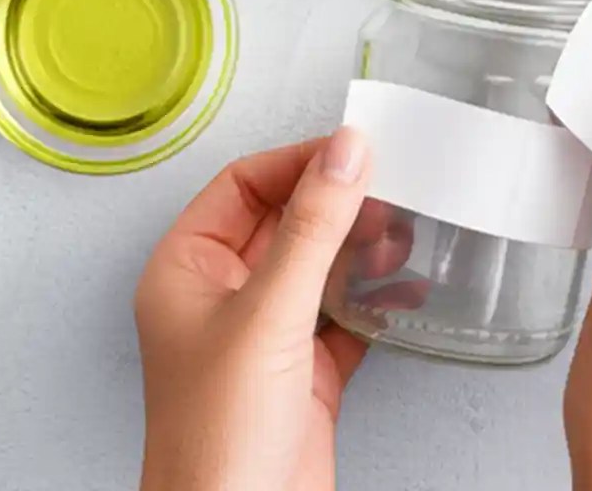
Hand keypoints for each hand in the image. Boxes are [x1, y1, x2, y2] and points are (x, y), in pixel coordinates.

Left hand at [135, 129, 370, 490]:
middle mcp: (222, 299)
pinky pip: (344, 317)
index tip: (353, 150)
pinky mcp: (303, 373)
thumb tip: (343, 154)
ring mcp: (264, 337)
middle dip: (337, 205)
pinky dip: (377, 299)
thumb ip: (311, 229)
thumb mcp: (268, 315)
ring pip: (318, 268)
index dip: (297, 162)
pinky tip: (406, 287)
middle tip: (389, 186)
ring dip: (361, 248)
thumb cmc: (217, 440)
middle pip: (284, 223)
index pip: (242, 186)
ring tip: (402, 233)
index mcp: (186, 272)